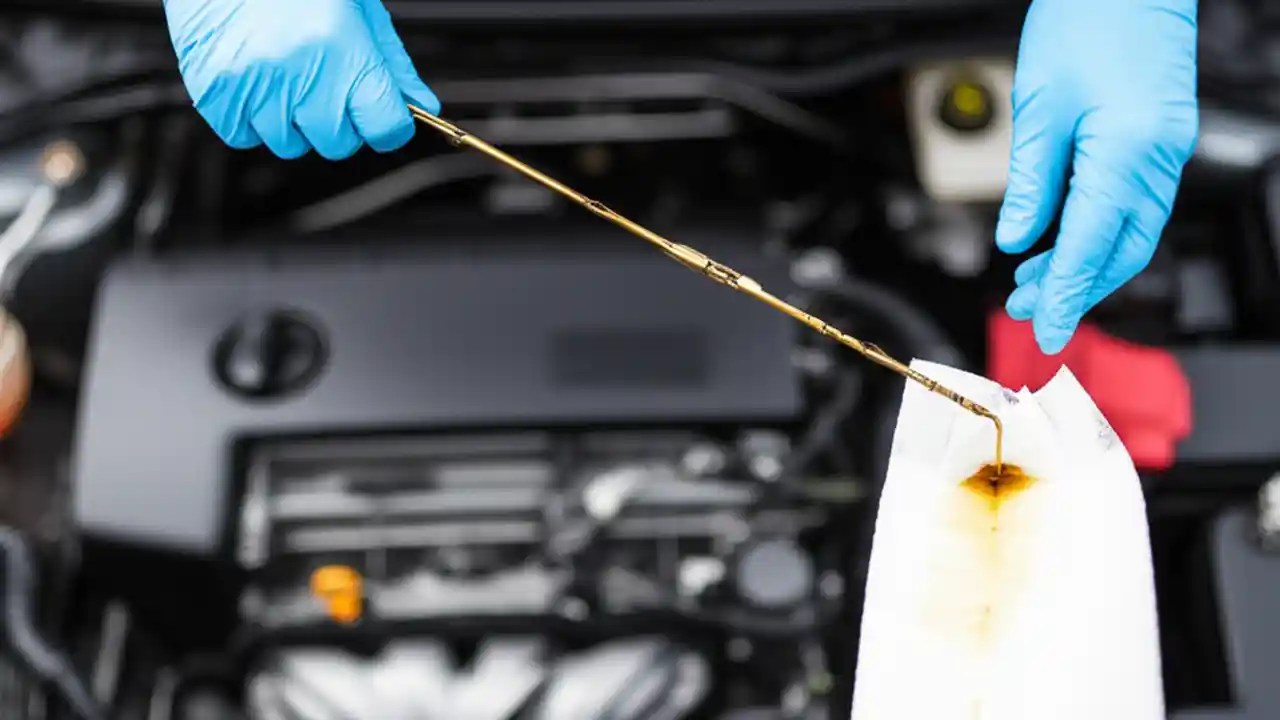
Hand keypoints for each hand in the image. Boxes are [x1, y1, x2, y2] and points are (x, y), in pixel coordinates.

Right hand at [162, 0, 439, 159]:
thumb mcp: (359, 9)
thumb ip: (393, 65)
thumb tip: (420, 107)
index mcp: (341, 49)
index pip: (385, 127)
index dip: (387, 124)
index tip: (379, 116)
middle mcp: (299, 72)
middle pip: (337, 143)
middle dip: (338, 122)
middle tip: (325, 85)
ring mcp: (254, 86)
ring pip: (290, 145)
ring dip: (293, 122)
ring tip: (286, 76)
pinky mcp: (215, 93)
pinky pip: (244, 137)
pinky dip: (252, 120)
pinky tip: (257, 83)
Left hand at [996, 0, 1198, 354]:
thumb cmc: (1085, 22)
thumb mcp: (1040, 109)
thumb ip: (1031, 183)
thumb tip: (1015, 239)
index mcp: (1125, 154)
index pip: (1087, 249)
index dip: (1064, 298)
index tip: (1045, 334)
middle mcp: (1158, 159)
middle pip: (1119, 251)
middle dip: (1074, 288)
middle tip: (1027, 309)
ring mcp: (1169, 148)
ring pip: (1130, 231)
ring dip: (1085, 260)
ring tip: (1034, 278)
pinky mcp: (1165, 136)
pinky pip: (1135, 201)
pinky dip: (1099, 228)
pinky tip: (1062, 236)